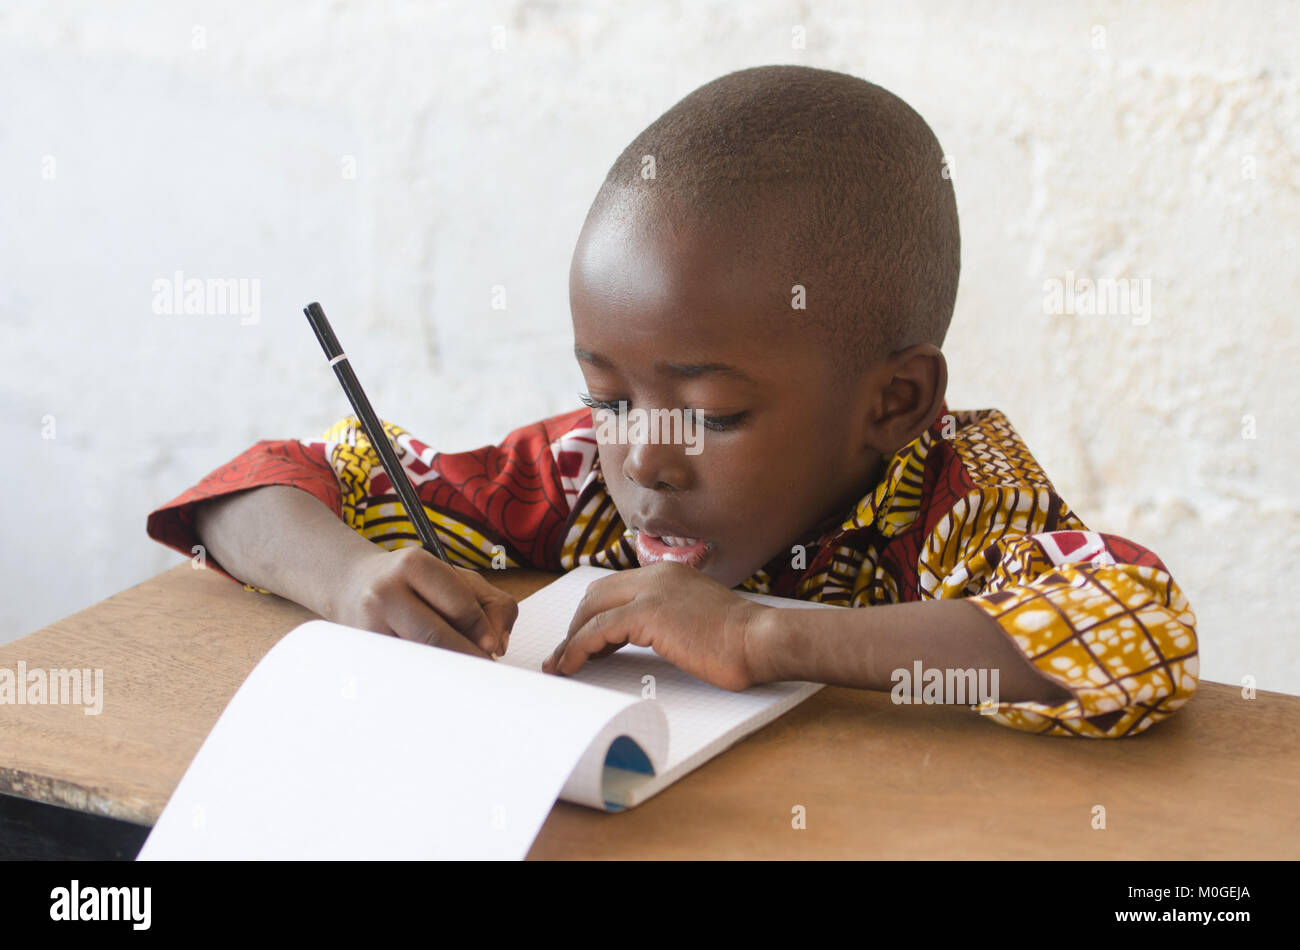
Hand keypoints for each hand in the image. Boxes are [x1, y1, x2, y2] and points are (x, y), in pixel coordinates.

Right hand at [334, 546, 517, 658]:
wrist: (353, 584)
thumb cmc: (414, 584)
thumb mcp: (456, 579)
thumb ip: (491, 603)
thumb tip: (497, 644)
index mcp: (414, 565)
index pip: (458, 605)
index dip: (482, 630)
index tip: (493, 647)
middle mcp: (385, 592)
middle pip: (436, 637)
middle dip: (467, 657)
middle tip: (484, 669)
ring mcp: (367, 624)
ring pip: (419, 659)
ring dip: (446, 669)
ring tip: (460, 670)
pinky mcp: (361, 651)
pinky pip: (403, 671)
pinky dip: (425, 676)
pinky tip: (434, 673)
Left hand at [541, 561, 767, 690]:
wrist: (761, 640)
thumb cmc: (740, 639)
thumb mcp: (698, 617)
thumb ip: (671, 617)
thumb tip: (649, 637)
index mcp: (669, 573)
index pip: (616, 587)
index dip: (594, 614)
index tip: (584, 640)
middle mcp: (656, 575)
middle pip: (596, 595)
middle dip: (576, 625)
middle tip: (567, 654)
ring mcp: (651, 592)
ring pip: (591, 611)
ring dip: (571, 640)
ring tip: (562, 665)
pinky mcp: (647, 615)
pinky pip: (597, 632)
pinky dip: (577, 649)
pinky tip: (571, 665)